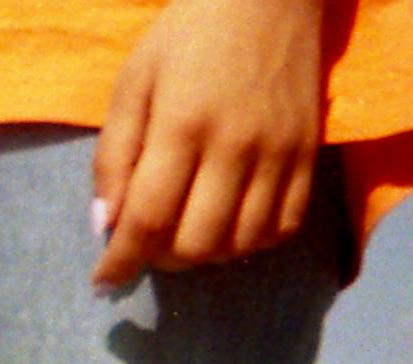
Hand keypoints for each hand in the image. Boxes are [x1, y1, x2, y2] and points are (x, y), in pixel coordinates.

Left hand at [92, 0, 325, 288]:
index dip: (121, 261)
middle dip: (161, 259)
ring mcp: (278, 153)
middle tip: (147, 244)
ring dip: (205, 255)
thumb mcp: (134, 82)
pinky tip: (229, 228)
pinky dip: (250, 244)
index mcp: (182, 125)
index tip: (103, 280)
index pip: (148, 220)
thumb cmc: (188, 34)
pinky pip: (283, 227)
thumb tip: (104, 225)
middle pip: (196, 243)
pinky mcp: (308, 153)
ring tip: (185, 234)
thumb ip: (114, 154)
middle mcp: (235, 147)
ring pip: (240, 245)